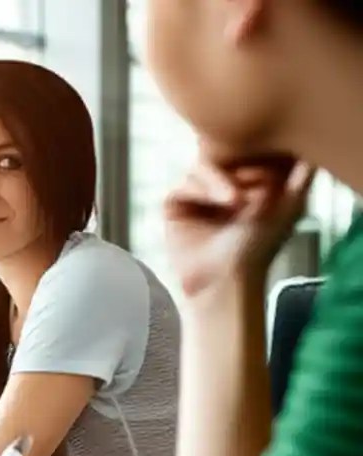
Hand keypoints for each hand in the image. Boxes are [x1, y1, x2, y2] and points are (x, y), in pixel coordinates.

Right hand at [164, 153, 315, 300]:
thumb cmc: (258, 250)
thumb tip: (310, 146)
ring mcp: (196, 194)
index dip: (261, 158)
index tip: (276, 178)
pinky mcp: (174, 203)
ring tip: (236, 202)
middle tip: (257, 191)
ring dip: (221, 180)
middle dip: (242, 169)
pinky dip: (203, 189)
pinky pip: (185, 182)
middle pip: (223, 154)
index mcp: (246, 184)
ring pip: (204, 165)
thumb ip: (300, 176)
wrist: (224, 280)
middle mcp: (220, 186)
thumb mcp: (289, 208)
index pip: (248, 152)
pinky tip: (221, 205)